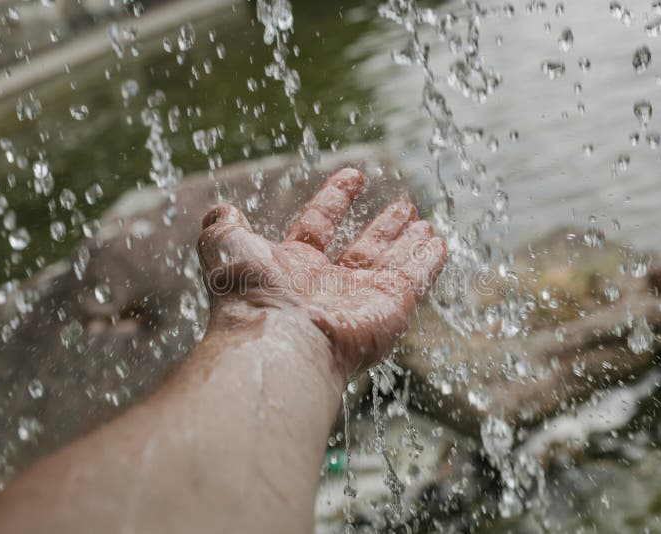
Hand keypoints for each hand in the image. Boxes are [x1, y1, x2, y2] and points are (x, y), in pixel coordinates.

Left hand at [196, 168, 446, 377]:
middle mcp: (329, 284)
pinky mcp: (390, 310)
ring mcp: (361, 299)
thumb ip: (224, 228)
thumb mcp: (226, 249)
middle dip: (383, 228)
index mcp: (294, 267)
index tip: (354, 176)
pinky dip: (428, 263)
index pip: (320, 225)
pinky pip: (414, 281)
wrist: (278, 343)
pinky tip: (440, 245)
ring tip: (426, 223)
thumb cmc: (250, 297)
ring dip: (409, 243)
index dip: (336, 199)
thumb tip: (220, 211)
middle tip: (403, 207)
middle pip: (363, 249)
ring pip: (392, 264)